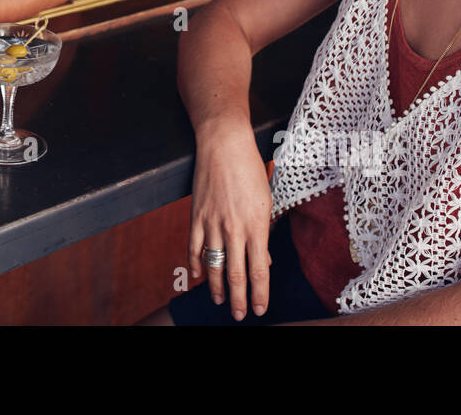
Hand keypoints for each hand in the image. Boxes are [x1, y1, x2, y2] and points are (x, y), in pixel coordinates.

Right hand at [188, 125, 274, 321]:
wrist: (224, 145)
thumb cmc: (250, 170)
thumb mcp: (266, 201)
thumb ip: (264, 233)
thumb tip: (263, 259)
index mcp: (257, 225)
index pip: (259, 270)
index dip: (259, 293)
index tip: (260, 309)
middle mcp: (234, 229)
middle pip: (237, 274)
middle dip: (239, 299)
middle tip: (239, 315)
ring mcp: (212, 224)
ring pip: (214, 265)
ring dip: (217, 287)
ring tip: (220, 301)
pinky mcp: (196, 216)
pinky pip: (194, 247)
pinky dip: (195, 264)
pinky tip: (199, 275)